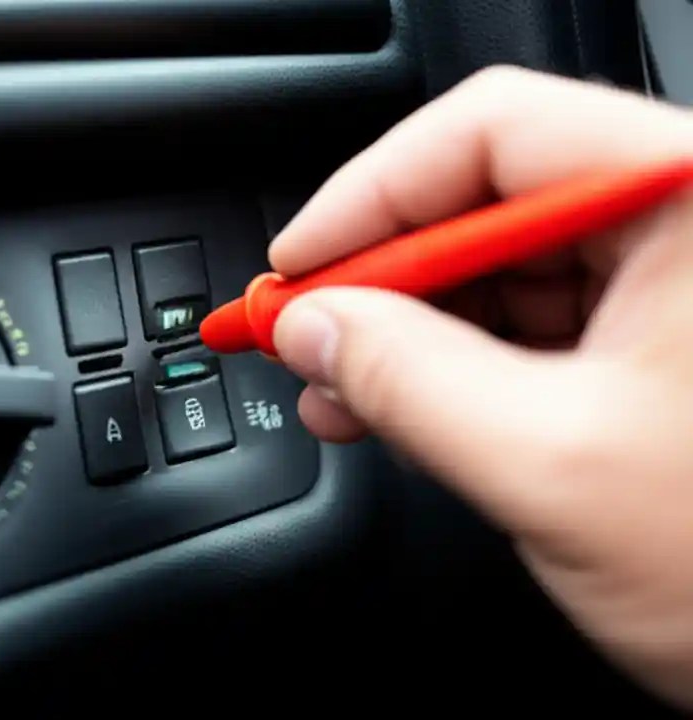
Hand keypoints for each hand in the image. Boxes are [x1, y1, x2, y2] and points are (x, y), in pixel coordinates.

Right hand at [269, 65, 692, 707]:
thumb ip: (406, 380)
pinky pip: (535, 328)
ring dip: (407, 330)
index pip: (495, 133)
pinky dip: (454, 367)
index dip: (370, 194)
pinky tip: (395, 408)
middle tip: (301, 330)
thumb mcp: (550, 466)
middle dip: (381, 277)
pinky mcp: (667, 347)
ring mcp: (684, 286)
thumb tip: (312, 327)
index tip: (298, 263)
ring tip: (338, 389)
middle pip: (492, 199)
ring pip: (504, 269)